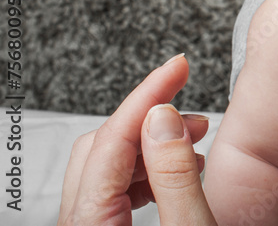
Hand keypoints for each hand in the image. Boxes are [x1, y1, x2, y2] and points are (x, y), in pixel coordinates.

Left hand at [58, 54, 216, 225]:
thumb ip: (173, 177)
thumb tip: (164, 119)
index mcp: (91, 224)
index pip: (112, 139)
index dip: (149, 94)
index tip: (177, 66)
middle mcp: (81, 225)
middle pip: (102, 146)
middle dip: (151, 117)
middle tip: (187, 98)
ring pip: (110, 165)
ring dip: (154, 143)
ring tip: (196, 136)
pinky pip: (118, 187)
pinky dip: (151, 168)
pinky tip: (182, 166)